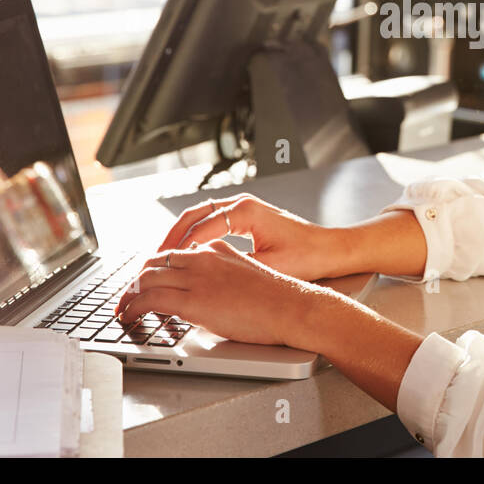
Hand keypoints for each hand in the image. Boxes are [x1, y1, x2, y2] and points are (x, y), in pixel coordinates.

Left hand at [115, 240, 322, 348]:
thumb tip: (207, 292)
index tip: (145, 281)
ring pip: (146, 279)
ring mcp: (197, 278)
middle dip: (135, 280)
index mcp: (217, 248)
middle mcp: (203, 258)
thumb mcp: (246, 274)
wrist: (292, 307)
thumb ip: (221, 276)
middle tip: (127, 296)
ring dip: (128, 294)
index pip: (173, 253)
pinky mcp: (194, 301)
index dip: (153, 268)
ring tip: (123, 308)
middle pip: (154, 262)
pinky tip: (128, 316)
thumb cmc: (278, 298)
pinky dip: (132, 307)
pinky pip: (150, 300)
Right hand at [155, 194, 346, 281]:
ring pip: (200, 217)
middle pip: (194, 216)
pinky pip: (212, 222)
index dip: (177, 248)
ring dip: (180, 235)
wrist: (332, 250)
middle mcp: (243, 205)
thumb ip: (236, 268)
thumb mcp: (269, 267)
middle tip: (151, 261)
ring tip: (162, 257)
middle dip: (170, 238)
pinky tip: (186, 254)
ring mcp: (244, 208)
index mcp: (247, 212)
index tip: (160, 264)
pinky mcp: (247, 217)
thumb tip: (205, 278)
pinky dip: (195, 235)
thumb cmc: (308, 258)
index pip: (200, 227)